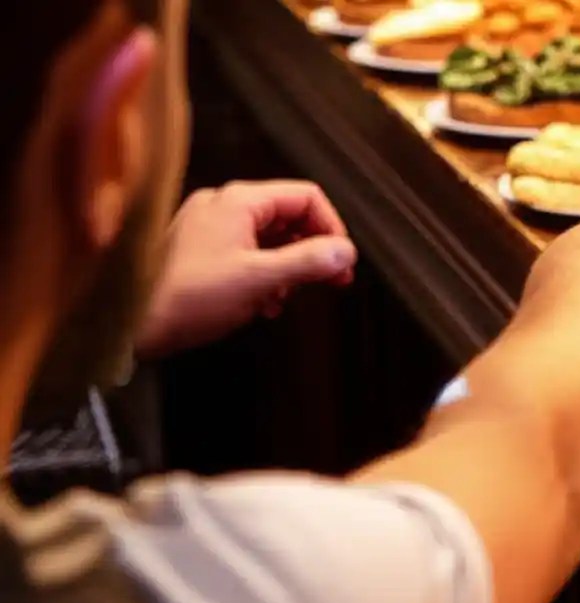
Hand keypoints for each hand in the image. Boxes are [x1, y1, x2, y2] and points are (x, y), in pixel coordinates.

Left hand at [136, 180, 357, 357]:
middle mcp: (223, 205)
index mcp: (239, 201)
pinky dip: (264, 274)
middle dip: (313, 250)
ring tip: (291, 297)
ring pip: (269, 237)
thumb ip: (308, 262)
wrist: (129, 323)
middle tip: (333, 281)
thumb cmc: (187, 298)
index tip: (342, 262)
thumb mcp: (259, 280)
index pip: (306, 197)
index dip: (332, 229)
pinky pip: (246, 252)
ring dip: (289, 266)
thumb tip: (346, 251)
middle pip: (289, 216)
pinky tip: (263, 303)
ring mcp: (208, 227)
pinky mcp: (198, 250)